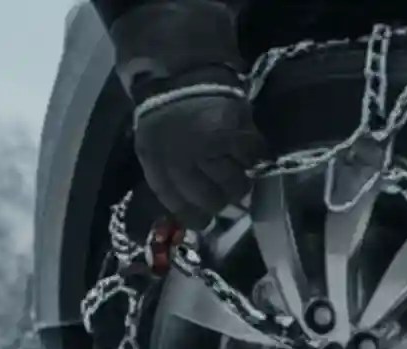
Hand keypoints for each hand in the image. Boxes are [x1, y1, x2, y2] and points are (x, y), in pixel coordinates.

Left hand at [133, 89, 268, 230]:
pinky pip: (253, 157)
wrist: (179, 70)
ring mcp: (208, 145)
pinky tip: (249, 151)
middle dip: (223, 201)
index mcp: (156, 164)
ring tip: (239, 170)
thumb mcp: (151, 148)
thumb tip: (198, 216)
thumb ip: (169, 179)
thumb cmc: (165, 114)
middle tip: (228, 194)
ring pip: (236, 184)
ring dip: (241, 181)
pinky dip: (255, 156)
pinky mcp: (233, 130)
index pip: (180, 206)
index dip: (196, 217)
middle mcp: (180, 158)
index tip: (206, 220)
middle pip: (213, 201)